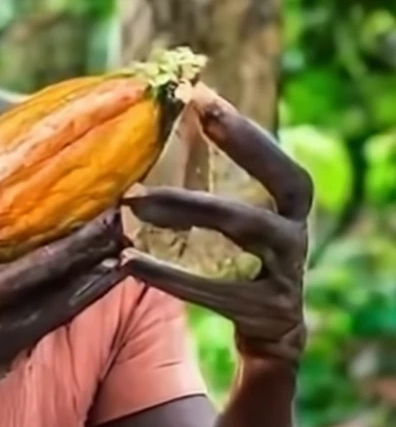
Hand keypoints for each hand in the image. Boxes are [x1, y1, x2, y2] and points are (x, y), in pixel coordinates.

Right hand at [0, 192, 127, 397]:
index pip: (34, 275)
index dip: (76, 250)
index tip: (107, 226)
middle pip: (58, 306)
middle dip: (96, 273)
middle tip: (128, 243)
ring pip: (49, 327)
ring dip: (81, 297)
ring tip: (113, 269)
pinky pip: (27, 342)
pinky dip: (50, 317)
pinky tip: (66, 297)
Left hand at [121, 83, 313, 365]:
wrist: (269, 333)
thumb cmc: (238, 259)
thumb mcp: (231, 219)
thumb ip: (207, 180)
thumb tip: (156, 128)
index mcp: (290, 205)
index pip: (273, 156)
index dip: (241, 126)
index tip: (201, 93)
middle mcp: (297, 232)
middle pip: (282, 181)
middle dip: (240, 147)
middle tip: (187, 125)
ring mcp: (288, 271)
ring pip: (241, 226)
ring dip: (186, 206)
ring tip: (133, 200)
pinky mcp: (265, 309)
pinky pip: (216, 288)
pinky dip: (171, 275)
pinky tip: (129, 262)